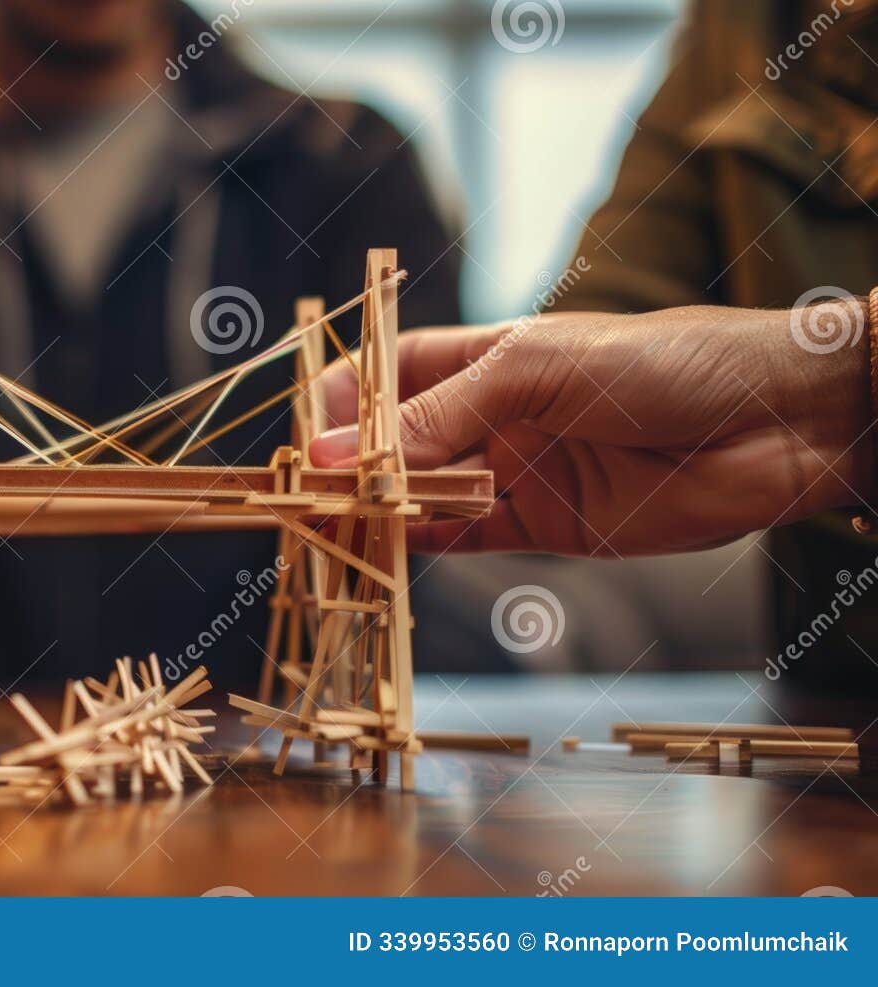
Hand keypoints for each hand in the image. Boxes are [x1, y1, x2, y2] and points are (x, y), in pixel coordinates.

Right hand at [309, 302, 873, 556]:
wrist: (781, 422)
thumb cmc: (667, 360)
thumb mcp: (537, 371)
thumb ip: (440, 418)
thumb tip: (343, 454)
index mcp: (488, 356)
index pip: (390, 374)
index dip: (344, 402)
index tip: (305, 434)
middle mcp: (494, 415)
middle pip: (397, 441)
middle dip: (351, 465)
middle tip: (304, 495)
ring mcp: (516, 472)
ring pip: (423, 494)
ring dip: (378, 510)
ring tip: (331, 527)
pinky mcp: (544, 526)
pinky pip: (464, 539)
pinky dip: (422, 546)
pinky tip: (385, 550)